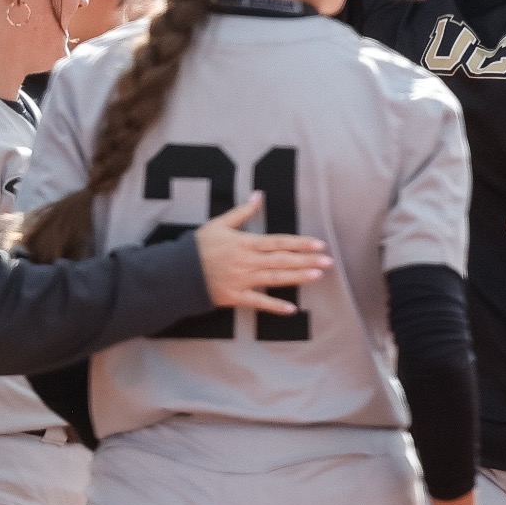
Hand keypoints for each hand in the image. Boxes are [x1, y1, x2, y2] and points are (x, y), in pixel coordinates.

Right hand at [192, 192, 333, 312]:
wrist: (177, 272)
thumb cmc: (198, 246)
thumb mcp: (219, 224)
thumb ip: (242, 211)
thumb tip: (259, 195)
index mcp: (245, 243)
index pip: (278, 242)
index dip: (299, 243)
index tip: (318, 244)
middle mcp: (248, 261)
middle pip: (282, 260)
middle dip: (306, 260)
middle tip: (328, 261)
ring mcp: (243, 280)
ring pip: (275, 278)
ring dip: (298, 277)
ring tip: (318, 275)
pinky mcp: (236, 297)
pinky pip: (258, 303)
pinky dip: (274, 306)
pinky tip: (292, 309)